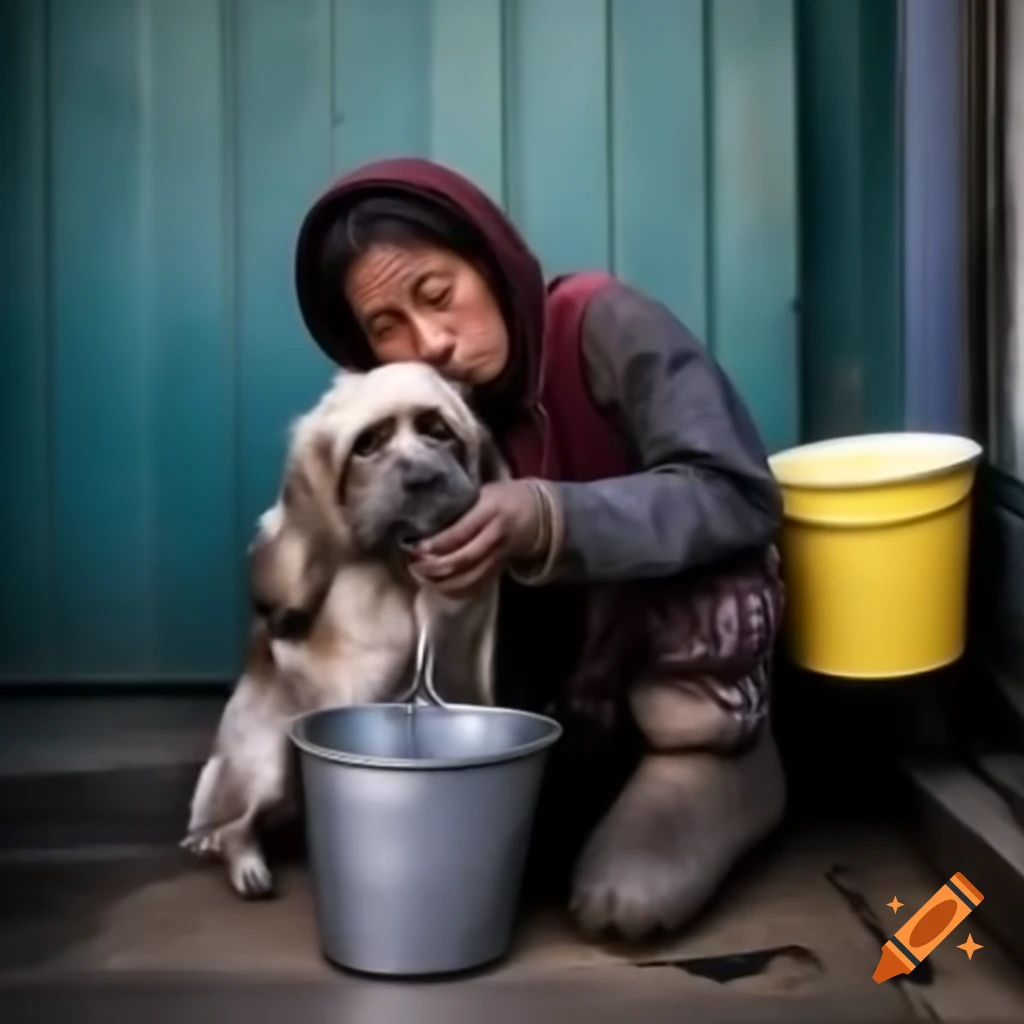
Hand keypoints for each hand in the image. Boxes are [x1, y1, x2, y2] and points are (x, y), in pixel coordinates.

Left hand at [408, 481, 542, 595]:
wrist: (537, 514)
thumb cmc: (503, 498)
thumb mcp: (483, 492)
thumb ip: (460, 506)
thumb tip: (424, 519)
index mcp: (490, 511)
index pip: (459, 533)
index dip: (435, 544)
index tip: (414, 548)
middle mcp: (495, 536)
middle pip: (463, 560)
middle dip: (434, 567)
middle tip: (413, 566)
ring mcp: (500, 556)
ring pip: (469, 578)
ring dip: (442, 582)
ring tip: (421, 577)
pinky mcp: (500, 569)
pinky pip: (476, 585)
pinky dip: (455, 589)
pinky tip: (438, 585)